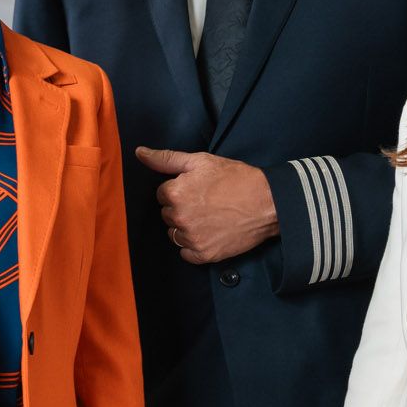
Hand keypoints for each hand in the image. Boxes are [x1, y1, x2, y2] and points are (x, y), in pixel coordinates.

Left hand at [137, 148, 280, 263]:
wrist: (267, 202)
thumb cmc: (236, 178)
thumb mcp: (200, 160)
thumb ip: (166, 158)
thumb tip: (139, 153)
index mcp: (175, 193)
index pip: (162, 195)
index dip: (180, 190)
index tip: (198, 189)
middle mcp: (179, 218)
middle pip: (167, 215)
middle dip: (181, 209)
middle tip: (206, 202)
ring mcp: (192, 238)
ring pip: (175, 235)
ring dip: (186, 228)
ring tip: (210, 218)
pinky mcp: (204, 254)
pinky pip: (186, 253)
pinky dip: (194, 246)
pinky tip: (210, 233)